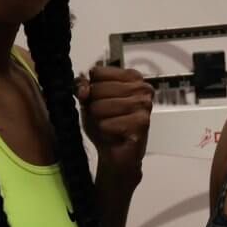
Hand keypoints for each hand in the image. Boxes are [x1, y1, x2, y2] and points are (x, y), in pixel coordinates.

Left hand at [76, 66, 152, 186]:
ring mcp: (144, 104)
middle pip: (97, 88)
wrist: (116, 153)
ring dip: (99, 120)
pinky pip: (106, 123)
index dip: (91, 88)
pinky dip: (104, 131)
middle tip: (106, 117)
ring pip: (100, 106)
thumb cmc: (105, 123)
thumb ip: (82, 88)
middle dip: (94, 106)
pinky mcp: (142, 123)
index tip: (99, 100)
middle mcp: (142, 87)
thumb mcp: (89, 101)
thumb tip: (84, 90)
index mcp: (132, 76)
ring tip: (109, 125)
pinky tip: (115, 134)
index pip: (97, 72)